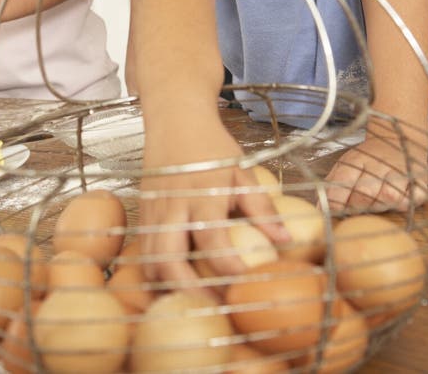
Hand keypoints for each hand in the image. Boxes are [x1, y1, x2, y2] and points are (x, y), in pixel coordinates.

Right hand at [138, 113, 289, 287]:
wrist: (175, 116)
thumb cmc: (212, 144)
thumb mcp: (242, 169)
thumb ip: (261, 206)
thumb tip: (284, 241)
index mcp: (201, 194)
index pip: (212, 242)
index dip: (228, 269)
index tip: (246, 287)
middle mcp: (172, 206)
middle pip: (168, 261)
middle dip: (189, 293)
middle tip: (214, 310)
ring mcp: (153, 210)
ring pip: (150, 261)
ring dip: (170, 286)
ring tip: (196, 301)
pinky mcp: (143, 212)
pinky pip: (144, 250)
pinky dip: (158, 270)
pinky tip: (178, 279)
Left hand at [325, 129, 427, 211]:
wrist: (397, 139)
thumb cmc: (369, 159)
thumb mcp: (347, 164)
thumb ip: (333, 185)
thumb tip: (319, 209)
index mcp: (357, 160)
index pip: (343, 181)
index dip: (336, 200)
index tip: (333, 211)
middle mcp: (378, 164)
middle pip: (365, 193)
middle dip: (358, 205)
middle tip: (357, 207)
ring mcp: (399, 171)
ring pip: (389, 195)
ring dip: (381, 205)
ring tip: (378, 202)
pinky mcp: (418, 179)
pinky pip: (413, 197)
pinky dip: (406, 203)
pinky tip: (400, 201)